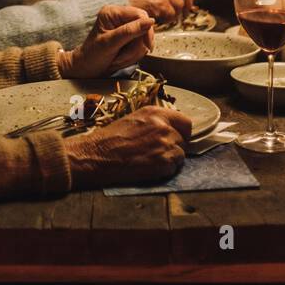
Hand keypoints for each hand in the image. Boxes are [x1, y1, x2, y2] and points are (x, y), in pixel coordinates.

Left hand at [60, 5, 154, 78]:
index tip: (147, 45)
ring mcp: (124, 28)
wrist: (87, 69)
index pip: (140, 15)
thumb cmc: (93, 55)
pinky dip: (133, 55)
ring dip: (134, 52)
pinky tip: (121, 59)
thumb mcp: (110, 43)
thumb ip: (129, 31)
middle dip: (137, 45)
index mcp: (112, 13)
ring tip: (119, 59)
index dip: (146, 30)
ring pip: (143, 39)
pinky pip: (141, 46)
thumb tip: (150, 21)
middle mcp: (119, 17)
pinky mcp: (128, 38)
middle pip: (144, 27)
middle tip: (124, 56)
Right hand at [66, 106, 192, 186]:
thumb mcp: (134, 120)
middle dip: (173, 147)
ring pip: (180, 155)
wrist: (98, 155)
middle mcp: (163, 127)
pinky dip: (164, 170)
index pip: (185, 122)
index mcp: (155, 113)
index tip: (178, 138)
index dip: (182, 132)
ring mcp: (165, 145)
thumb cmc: (111, 138)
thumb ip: (153, 122)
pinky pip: (173, 168)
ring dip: (169, 160)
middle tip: (157, 152)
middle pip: (182, 141)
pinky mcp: (164, 163)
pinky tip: (149, 168)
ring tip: (150, 160)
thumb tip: (168, 130)